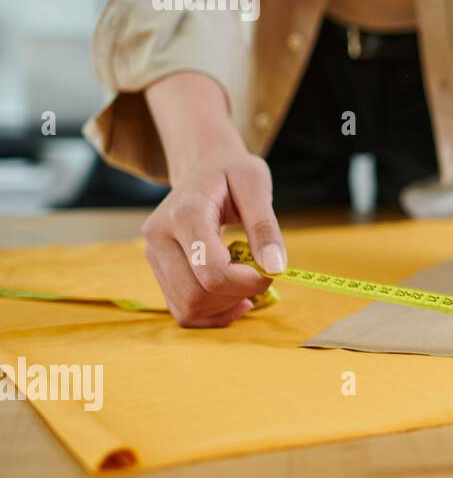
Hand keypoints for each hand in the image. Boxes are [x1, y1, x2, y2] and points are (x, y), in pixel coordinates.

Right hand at [141, 147, 283, 326]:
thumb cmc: (232, 172)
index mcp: (185, 214)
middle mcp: (159, 237)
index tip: (271, 270)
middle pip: (196, 294)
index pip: (212, 270)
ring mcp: (153, 256)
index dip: (247, 281)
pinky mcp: (158, 270)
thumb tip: (275, 268)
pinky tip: (234, 296)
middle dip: (237, 295)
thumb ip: (265, 227)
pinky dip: (212, 312)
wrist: (202, 165)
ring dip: (225, 307)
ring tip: (247, 283)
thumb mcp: (256, 185)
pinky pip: (182, 310)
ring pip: (187, 308)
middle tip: (261, 276)